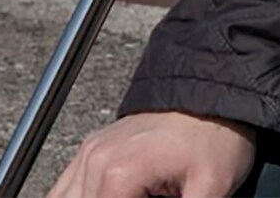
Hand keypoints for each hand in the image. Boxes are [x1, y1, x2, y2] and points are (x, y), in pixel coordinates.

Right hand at [49, 111, 257, 197]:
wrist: (215, 92)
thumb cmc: (215, 135)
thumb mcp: (211, 188)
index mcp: (118, 175)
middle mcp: (95, 161)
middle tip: (154, 195)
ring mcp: (90, 152)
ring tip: (138, 194)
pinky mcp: (92, 148)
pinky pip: (64, 188)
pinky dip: (78, 197)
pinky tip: (105, 196)